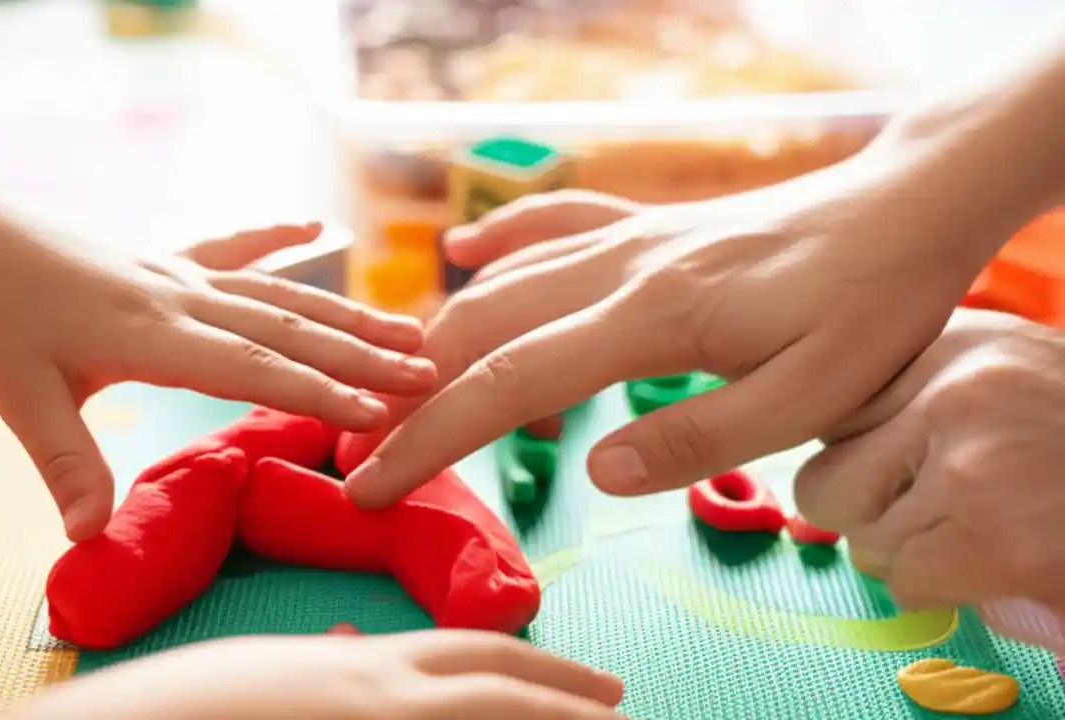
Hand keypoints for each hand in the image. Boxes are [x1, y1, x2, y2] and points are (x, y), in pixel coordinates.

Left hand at [0, 221, 433, 539]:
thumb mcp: (20, 396)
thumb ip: (64, 462)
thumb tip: (88, 537)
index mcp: (154, 335)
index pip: (255, 369)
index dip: (321, 393)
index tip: (381, 414)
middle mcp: (184, 298)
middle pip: (289, 329)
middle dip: (363, 355)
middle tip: (428, 374)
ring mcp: (181, 272)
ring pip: (279, 292)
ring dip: (345, 312)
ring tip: (406, 328)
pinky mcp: (168, 257)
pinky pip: (234, 245)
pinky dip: (276, 236)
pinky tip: (315, 228)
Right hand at [13, 630, 625, 719]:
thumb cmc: (187, 705)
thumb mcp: (264, 676)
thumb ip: (321, 669)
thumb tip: (350, 650)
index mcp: (359, 668)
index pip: (472, 655)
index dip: (537, 668)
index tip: (583, 683)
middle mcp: (378, 695)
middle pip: (498, 686)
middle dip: (566, 696)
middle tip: (621, 703)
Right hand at [344, 138, 1032, 507]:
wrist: (904, 209)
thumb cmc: (870, 309)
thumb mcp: (809, 396)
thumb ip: (699, 438)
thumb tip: (596, 470)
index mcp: (650, 318)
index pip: (506, 384)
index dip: (429, 438)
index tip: (372, 482)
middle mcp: (619, 268)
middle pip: (479, 330)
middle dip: (409, 394)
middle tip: (365, 450)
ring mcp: (628, 239)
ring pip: (503, 282)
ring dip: (439, 337)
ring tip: (399, 389)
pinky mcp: (644, 228)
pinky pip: (551, 226)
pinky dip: (499, 246)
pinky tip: (463, 257)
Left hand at [794, 309, 1064, 613]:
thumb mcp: (1006, 365)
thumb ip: (919, 386)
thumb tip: (824, 429)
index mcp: (956, 343)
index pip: (832, 412)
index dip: (856, 450)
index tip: (892, 462)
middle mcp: (956, 393)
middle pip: (824, 482)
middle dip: (863, 511)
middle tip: (925, 510)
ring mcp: (974, 467)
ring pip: (863, 539)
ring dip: (907, 550)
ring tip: (974, 527)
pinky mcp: (996, 540)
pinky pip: (906, 578)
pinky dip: (939, 585)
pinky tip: (992, 559)